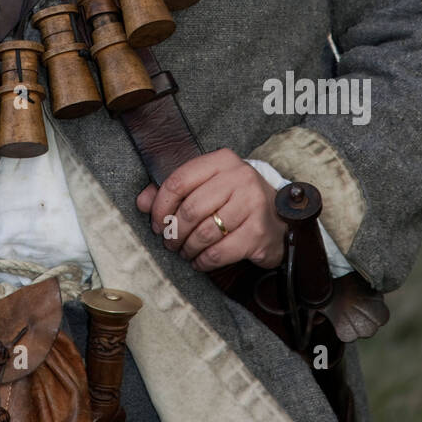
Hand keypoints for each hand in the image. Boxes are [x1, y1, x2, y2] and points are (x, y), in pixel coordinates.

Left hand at [135, 149, 285, 271]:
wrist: (280, 217)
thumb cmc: (235, 200)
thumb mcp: (207, 186)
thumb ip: (173, 191)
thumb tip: (141, 202)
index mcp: (222, 160)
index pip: (179, 181)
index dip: (160, 206)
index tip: (155, 222)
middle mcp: (240, 177)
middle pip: (191, 209)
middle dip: (174, 231)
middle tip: (169, 242)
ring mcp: (252, 204)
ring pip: (204, 232)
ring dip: (188, 248)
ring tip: (184, 251)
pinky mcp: (259, 232)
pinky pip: (220, 252)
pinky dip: (204, 261)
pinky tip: (199, 261)